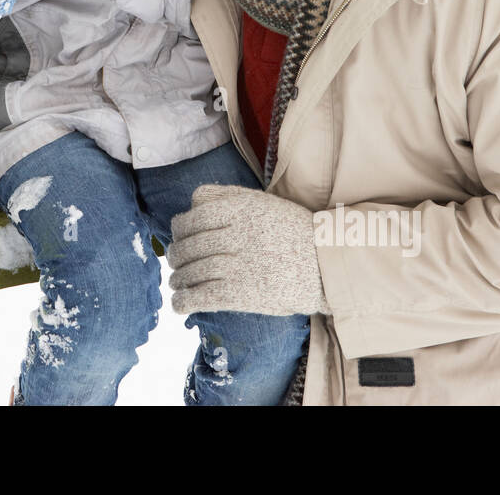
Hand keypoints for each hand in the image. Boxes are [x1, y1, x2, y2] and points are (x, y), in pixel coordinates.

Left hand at [167, 184, 327, 316]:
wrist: (326, 264)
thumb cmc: (293, 231)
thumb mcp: (262, 202)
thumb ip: (226, 196)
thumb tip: (191, 203)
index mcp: (239, 209)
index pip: (192, 217)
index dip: (179, 228)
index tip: (177, 235)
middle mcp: (236, 235)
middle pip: (189, 245)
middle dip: (176, 256)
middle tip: (174, 261)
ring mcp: (238, 266)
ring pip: (191, 272)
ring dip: (178, 279)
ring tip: (177, 282)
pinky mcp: (242, 294)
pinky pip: (201, 297)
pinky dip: (184, 301)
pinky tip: (179, 303)